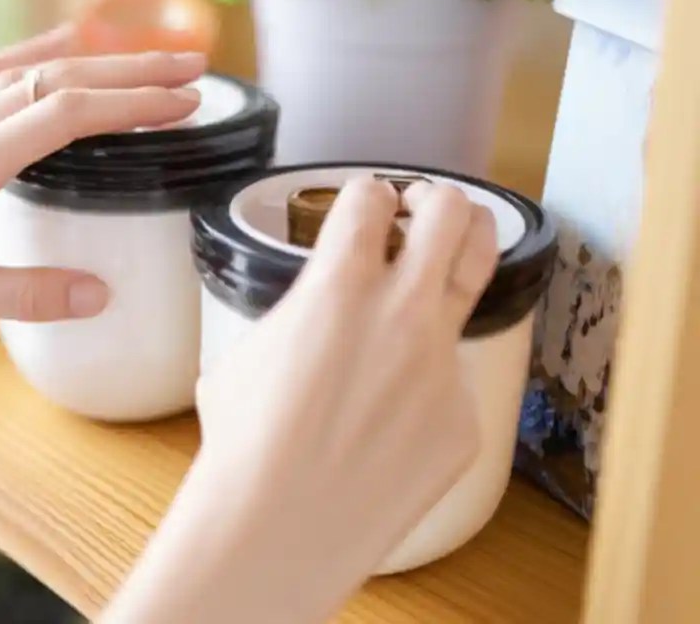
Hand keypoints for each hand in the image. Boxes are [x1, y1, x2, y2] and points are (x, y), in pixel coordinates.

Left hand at [0, 28, 205, 320]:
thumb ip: (23, 296)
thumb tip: (100, 296)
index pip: (67, 116)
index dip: (131, 105)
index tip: (186, 104)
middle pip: (63, 79)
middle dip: (136, 71)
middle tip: (199, 71)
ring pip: (35, 67)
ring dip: (100, 58)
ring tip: (157, 56)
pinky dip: (42, 49)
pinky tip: (70, 42)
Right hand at [106, 178, 498, 623]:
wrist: (278, 525)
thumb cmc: (245, 443)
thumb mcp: (245, 354)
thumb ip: (293, 318)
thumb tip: (309, 319)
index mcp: (337, 284)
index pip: (369, 199)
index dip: (366, 193)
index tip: (369, 202)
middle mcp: (402, 312)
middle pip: (450, 215)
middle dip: (438, 200)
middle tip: (428, 208)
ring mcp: (442, 365)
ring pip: (474, 284)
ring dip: (460, 259)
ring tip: (453, 255)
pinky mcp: (463, 418)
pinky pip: (451, 384)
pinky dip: (425, 386)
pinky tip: (390, 417)